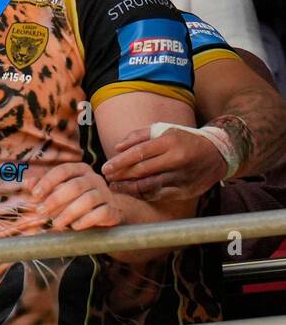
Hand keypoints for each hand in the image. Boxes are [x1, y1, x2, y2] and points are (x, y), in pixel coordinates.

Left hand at [21, 163, 122, 231]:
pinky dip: (86, 220)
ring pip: (88, 200)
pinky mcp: (112, 209)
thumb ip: (43, 185)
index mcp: (80, 169)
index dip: (47, 182)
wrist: (105, 211)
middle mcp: (94, 178)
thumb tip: (28, 183)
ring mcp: (106, 193)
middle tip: (40, 212)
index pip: (62, 170)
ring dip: (68, 213)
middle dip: (55, 200)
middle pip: (75, 186)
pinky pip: (101, 213)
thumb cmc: (76, 198)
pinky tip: (74, 226)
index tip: (34, 195)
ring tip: (55, 223)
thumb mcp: (59, 190)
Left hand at [103, 127, 224, 202]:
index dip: (120, 161)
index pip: (139, 153)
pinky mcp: (186, 191)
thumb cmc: (184, 140)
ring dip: (128, 187)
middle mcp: (177, 160)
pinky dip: (143, 194)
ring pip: (149, 185)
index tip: (105, 167)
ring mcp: (182, 177)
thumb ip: (138, 136)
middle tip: (107, 177)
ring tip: (115, 186)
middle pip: (142, 170)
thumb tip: (117, 147)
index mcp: (170, 142)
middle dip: (121, 175)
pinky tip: (131, 191)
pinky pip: (159, 194)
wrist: (218, 154)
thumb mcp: (164, 130)